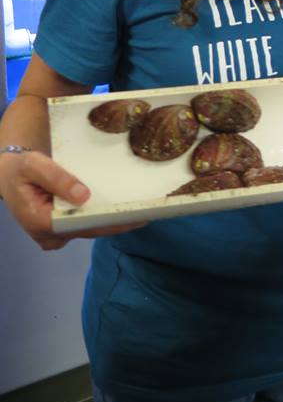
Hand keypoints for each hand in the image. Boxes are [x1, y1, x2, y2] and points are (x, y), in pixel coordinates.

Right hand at [0, 150, 144, 249]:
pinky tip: (123, 209)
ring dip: (112, 221)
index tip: (137, 216)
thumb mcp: (33, 165)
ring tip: (142, 209)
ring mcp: (56, 236)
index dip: (111, 222)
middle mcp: (51, 236)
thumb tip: (84, 195)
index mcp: (42, 224)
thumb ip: (56, 178)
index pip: (84, 226)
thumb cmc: (20, 169)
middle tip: (149, 212)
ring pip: (90, 230)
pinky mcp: (62, 230)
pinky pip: (86, 225)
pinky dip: (103, 217)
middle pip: (91, 231)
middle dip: (118, 222)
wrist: (8, 176)